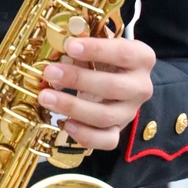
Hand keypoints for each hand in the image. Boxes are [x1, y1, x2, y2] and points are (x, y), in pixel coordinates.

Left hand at [39, 34, 154, 150]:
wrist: (117, 81)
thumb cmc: (104, 59)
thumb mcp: (98, 47)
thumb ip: (82, 47)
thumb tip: (56, 47)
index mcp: (141, 58)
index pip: (123, 53)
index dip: (96, 50)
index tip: (69, 46)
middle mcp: (141, 86)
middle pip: (113, 87)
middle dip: (78, 79)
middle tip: (50, 72)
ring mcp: (130, 111)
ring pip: (106, 116)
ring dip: (72, 107)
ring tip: (46, 97)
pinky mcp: (119, 130)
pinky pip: (107, 140)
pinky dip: (86, 135)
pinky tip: (66, 124)